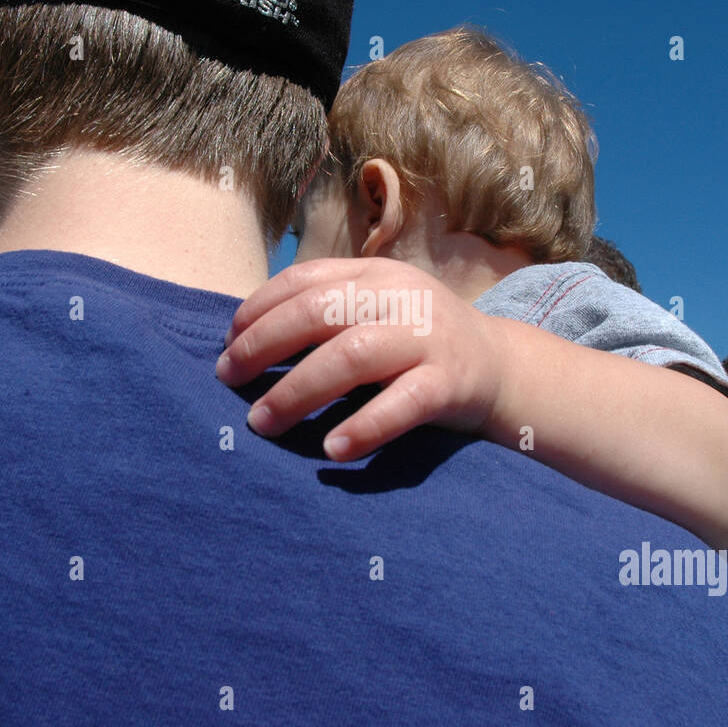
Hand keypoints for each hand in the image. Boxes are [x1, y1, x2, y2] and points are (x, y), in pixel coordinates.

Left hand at [216, 257, 504, 460]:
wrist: (500, 366)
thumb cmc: (416, 341)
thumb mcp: (376, 309)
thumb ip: (326, 311)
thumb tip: (246, 338)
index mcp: (373, 275)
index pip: (304, 280)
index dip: (258, 310)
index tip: (227, 343)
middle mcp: (398, 298)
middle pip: (317, 312)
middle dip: (263, 346)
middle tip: (228, 379)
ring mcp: (426, 338)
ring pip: (351, 357)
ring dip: (298, 391)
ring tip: (262, 422)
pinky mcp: (449, 383)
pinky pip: (401, 405)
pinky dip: (363, 427)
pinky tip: (331, 451)